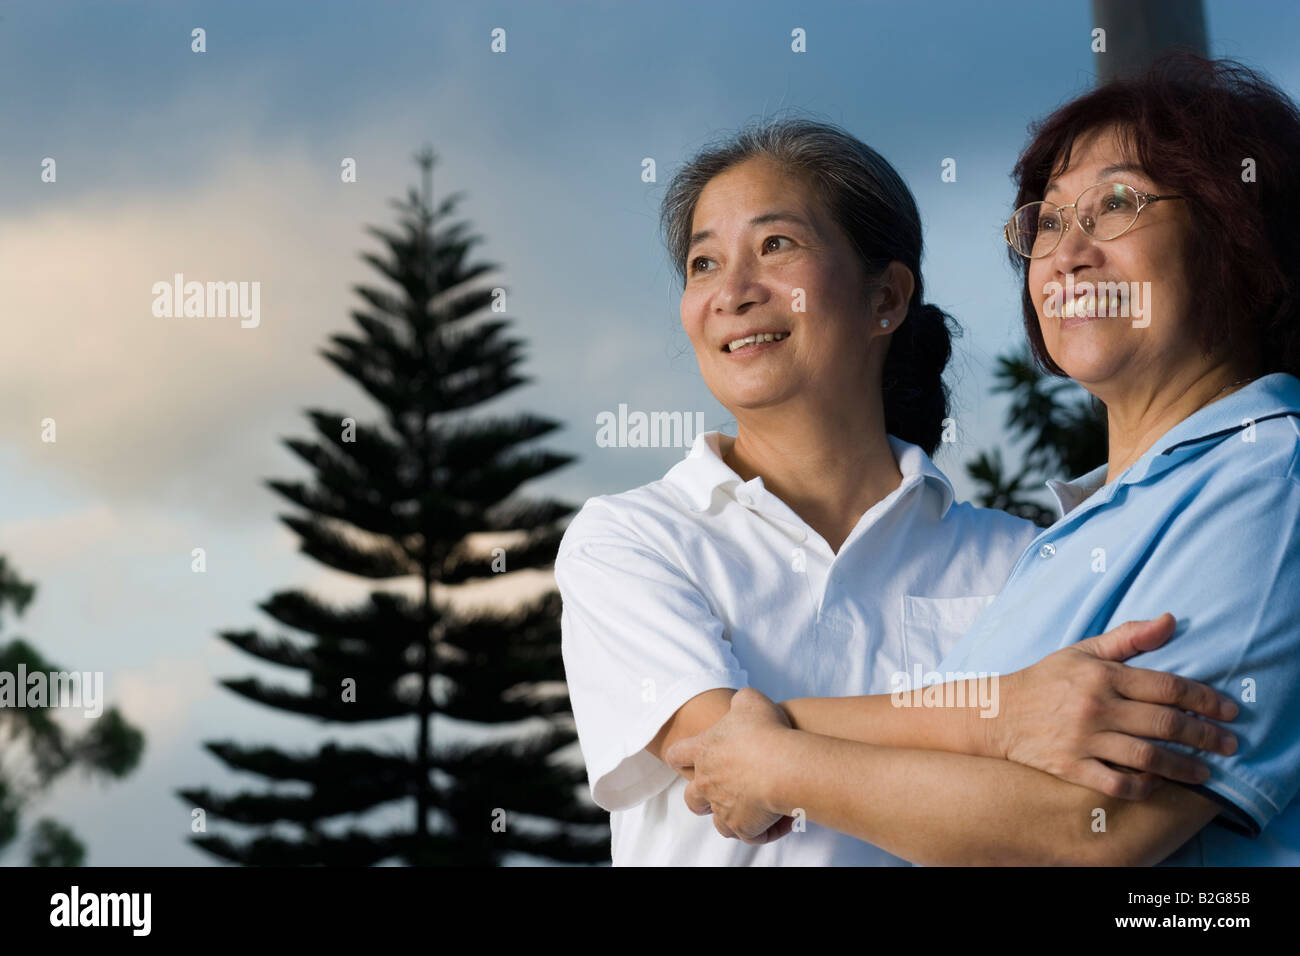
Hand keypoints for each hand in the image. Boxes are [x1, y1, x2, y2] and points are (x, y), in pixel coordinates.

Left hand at [664, 687, 794, 843]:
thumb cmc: (765, 731)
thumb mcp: (750, 701)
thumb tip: (739, 704)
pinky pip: (749, 835)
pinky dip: (762, 830)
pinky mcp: (742, 826)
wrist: (782, 765)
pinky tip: (780, 820)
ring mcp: (722, 807)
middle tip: (721, 789)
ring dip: (731, 816)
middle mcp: (707, 782)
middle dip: (702, 797)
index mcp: (704, 751)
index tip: (683, 761)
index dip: (679, 758)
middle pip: (692, 797)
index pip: (677, 755)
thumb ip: (739, 701)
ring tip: (751, 809)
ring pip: (718, 821)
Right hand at [995, 613, 1239, 798]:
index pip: (1167, 686)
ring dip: (1184, 767)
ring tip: (1205, 772)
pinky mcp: (1071, 767)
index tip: (1229, 710)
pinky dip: (1142, 787)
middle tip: (1229, 744)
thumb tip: (1171, 620)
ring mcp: (1083, 740)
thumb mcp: (1084, 651)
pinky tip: (1157, 783)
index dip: (1205, 699)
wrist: (999, 713)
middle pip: (1165, 724)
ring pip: (1148, 758)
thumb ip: (1129, 637)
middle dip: (1205, 735)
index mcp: (1102, 675)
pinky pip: (1117, 784)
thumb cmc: (1047, 680)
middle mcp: (1096, 707)